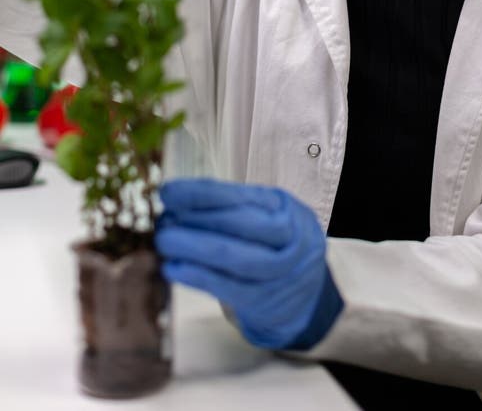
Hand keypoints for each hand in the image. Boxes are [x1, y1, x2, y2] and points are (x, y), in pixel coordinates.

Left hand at [156, 178, 342, 348]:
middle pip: (241, 224)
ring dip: (194, 248)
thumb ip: (230, 207)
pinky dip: (198, 277)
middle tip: (163, 219)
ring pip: (235, 257)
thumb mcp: (266, 214)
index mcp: (284, 207)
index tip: (168, 192)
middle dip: (197, 219)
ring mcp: (280, 271)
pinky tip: (174, 268)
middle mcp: (288, 236)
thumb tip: (176, 204)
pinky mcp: (264, 300)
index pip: (240, 197)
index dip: (201, 194)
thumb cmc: (274, 243)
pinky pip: (229, 288)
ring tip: (164, 241)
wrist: (306, 292)